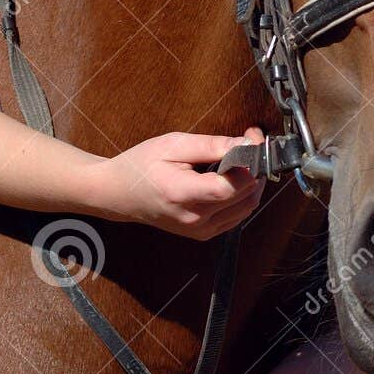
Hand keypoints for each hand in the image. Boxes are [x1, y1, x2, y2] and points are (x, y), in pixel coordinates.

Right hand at [85, 126, 265, 239]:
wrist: (118, 194)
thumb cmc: (141, 166)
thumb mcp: (172, 145)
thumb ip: (210, 145)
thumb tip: (246, 143)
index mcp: (181, 194)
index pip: (228, 187)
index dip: (248, 164)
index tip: (252, 140)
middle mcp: (193, 218)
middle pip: (244, 197)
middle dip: (255, 166)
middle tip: (251, 141)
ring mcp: (199, 230)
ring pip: (246, 207)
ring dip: (252, 182)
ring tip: (244, 157)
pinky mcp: (204, 233)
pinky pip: (237, 216)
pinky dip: (243, 195)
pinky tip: (235, 176)